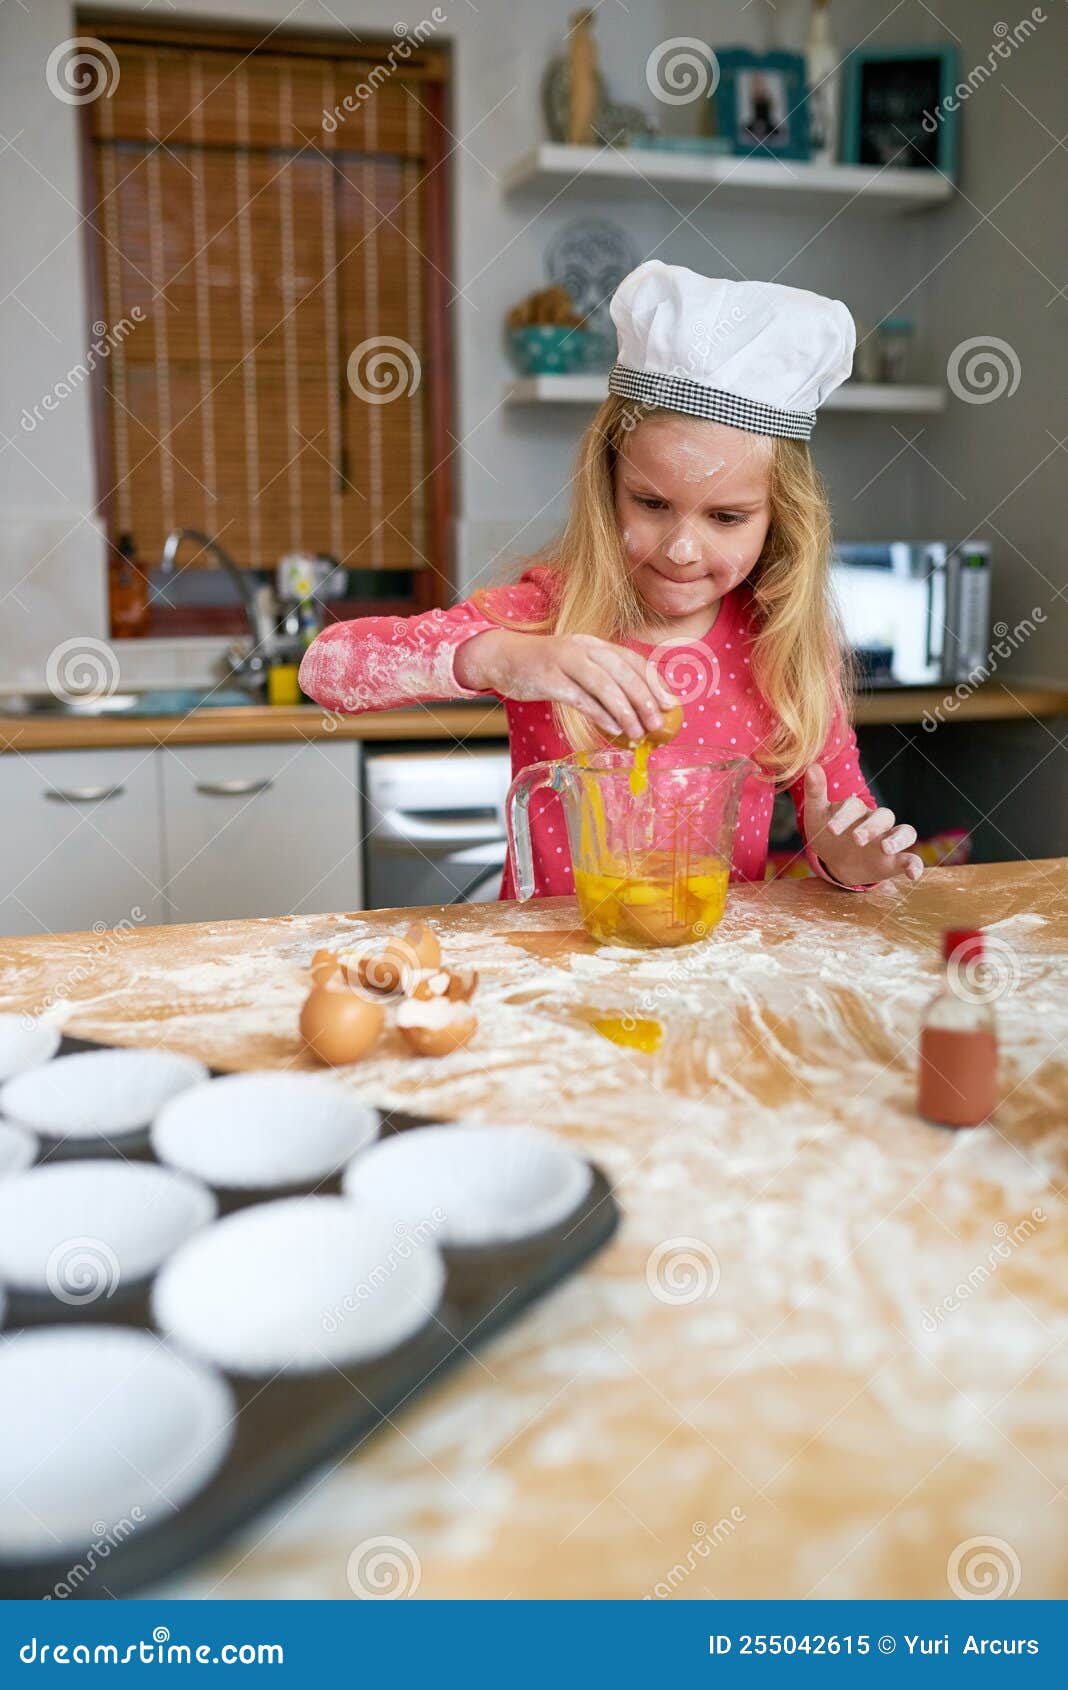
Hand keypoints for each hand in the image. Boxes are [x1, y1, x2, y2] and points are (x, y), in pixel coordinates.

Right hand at [455, 629, 676, 742]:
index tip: (669, 704)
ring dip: (625, 712)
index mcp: (595, 643)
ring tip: (638, 733)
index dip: (653, 682)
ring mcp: (565, 661)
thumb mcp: (578, 665)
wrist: (503, 657)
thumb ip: (603, 679)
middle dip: (644, 700)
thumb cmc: (545, 666)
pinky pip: (580, 698)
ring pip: (604, 686)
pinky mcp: (548, 678)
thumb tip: (635, 707)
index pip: (633, 660)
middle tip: (658, 724)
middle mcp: (583, 648)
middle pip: (623, 673)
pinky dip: (600, 715)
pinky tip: (613, 730)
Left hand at [803, 764, 922, 887]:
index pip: (854, 806)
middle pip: (883, 816)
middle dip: (871, 827)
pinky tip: (913, 875)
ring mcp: (888, 840)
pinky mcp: (895, 861)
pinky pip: (912, 859)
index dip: (843, 816)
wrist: (835, 860)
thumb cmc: (827, 833)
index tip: (830, 829)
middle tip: (857, 839)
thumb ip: (816, 792)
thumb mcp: (817, 814)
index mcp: (856, 810)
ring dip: (898, 839)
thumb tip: (812, 766)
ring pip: (905, 831)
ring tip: (885, 849)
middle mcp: (876, 822)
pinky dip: (916, 866)